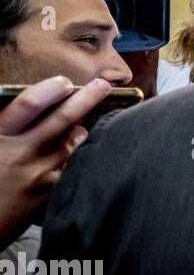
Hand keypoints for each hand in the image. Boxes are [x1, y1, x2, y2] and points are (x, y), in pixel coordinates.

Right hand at [0, 76, 110, 249]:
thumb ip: (4, 123)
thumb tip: (31, 104)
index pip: (30, 104)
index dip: (51, 89)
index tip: (63, 82)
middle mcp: (21, 153)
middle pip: (63, 118)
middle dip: (88, 97)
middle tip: (102, 85)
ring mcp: (40, 175)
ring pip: (74, 142)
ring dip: (79, 130)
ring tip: (74, 127)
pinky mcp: (51, 193)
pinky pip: (73, 165)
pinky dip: (77, 155)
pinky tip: (72, 154)